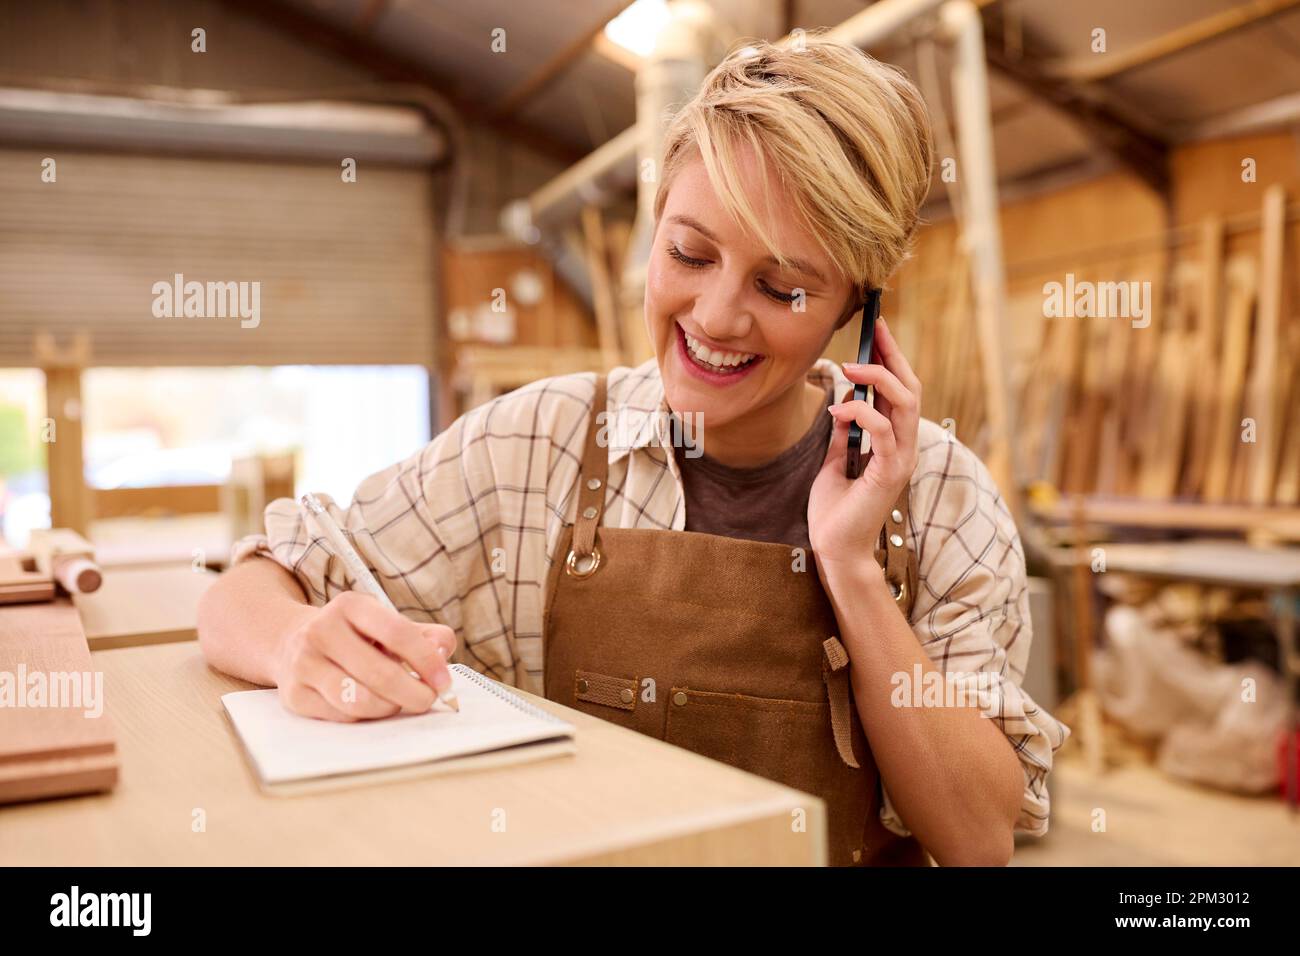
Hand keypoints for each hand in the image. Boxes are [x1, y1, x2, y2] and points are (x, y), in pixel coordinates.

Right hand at [272, 591, 456, 721]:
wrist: (292, 642)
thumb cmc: (355, 636)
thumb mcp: (386, 624)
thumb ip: (423, 635)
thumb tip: (442, 650)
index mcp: (350, 606)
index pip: (397, 633)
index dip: (426, 660)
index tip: (444, 681)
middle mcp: (322, 631)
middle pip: (380, 673)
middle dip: (414, 693)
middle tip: (427, 700)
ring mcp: (304, 663)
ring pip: (359, 701)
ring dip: (389, 708)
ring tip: (397, 702)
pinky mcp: (295, 695)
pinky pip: (342, 717)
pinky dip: (365, 717)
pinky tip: (370, 705)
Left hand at [808, 317, 921, 576]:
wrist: (834, 548)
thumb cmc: (835, 510)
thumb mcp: (836, 460)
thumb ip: (845, 432)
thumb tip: (843, 399)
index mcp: (895, 442)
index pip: (900, 391)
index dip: (892, 358)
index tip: (877, 329)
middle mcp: (904, 446)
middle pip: (911, 388)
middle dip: (892, 355)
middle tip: (874, 329)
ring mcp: (901, 459)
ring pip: (905, 403)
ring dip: (877, 378)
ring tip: (849, 366)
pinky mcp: (889, 473)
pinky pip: (883, 431)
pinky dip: (860, 412)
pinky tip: (837, 408)